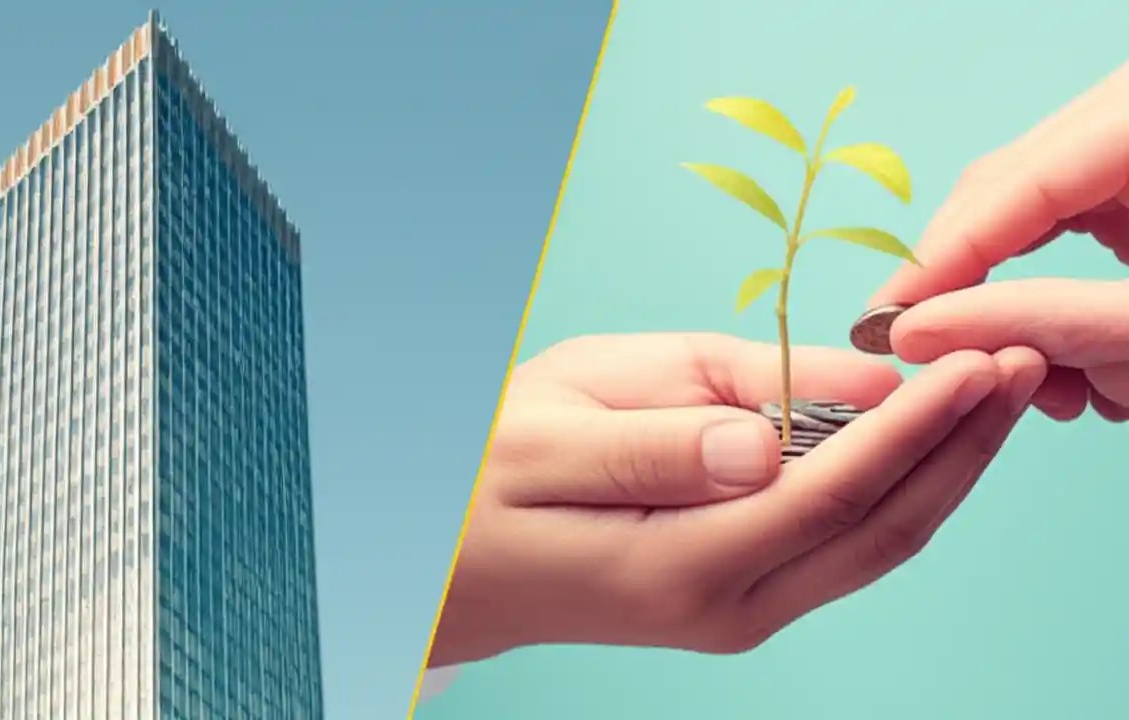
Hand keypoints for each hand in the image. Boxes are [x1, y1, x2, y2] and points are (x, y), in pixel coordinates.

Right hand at [428, 333, 1044, 666]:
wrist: (446, 562)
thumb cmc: (481, 480)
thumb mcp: (548, 429)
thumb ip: (660, 436)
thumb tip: (772, 438)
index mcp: (678, 564)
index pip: (829, 492)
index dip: (914, 423)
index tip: (976, 355)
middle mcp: (723, 608)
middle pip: (879, 530)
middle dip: (960, 446)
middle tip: (1017, 360)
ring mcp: (735, 614)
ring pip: (871, 546)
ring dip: (942, 470)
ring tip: (988, 392)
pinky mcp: (737, 598)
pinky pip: (839, 546)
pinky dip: (894, 491)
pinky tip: (915, 438)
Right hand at [869, 59, 1128, 419]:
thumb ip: (1043, 320)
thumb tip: (912, 330)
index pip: (1014, 183)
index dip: (942, 259)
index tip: (886, 328)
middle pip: (1014, 189)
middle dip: (984, 288)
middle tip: (947, 361)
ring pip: (1040, 214)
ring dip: (1031, 309)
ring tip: (1056, 388)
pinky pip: (1081, 229)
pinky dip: (1077, 305)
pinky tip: (1095, 368)